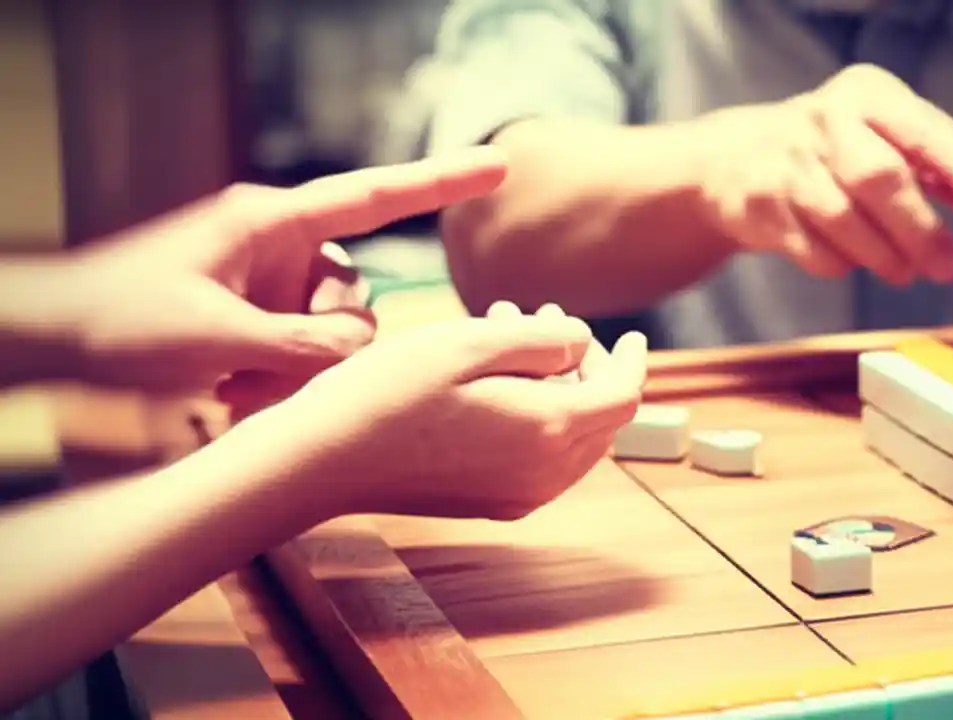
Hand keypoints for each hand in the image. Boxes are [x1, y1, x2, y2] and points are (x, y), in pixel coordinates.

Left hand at [62, 148, 506, 391]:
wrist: (53, 339)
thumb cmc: (119, 319)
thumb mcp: (216, 334)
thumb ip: (302, 343)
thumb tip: (364, 348)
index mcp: (274, 223)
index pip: (375, 195)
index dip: (442, 180)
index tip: (500, 166)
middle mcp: (283, 248)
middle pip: (357, 299)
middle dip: (327, 347)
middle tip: (262, 377)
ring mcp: (272, 284)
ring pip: (335, 335)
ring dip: (299, 371)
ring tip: (234, 389)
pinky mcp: (260, 316)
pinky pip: (306, 351)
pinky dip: (280, 378)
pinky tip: (230, 391)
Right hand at [273, 304, 646, 520]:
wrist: (322, 461)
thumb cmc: (388, 392)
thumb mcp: (470, 343)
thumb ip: (542, 340)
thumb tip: (582, 343)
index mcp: (548, 432)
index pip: (623, 396)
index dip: (633, 361)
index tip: (632, 334)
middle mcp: (544, 475)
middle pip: (600, 419)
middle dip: (585, 366)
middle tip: (542, 321)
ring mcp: (517, 496)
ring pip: (571, 439)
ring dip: (557, 388)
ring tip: (508, 336)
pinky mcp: (490, 503)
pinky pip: (541, 459)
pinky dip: (536, 417)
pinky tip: (492, 383)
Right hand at [695, 64, 952, 282]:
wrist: (733, 160)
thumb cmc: (831, 150)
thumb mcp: (882, 134)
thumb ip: (937, 161)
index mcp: (866, 96)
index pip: (920, 127)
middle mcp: (824, 122)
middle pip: (879, 176)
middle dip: (919, 228)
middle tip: (949, 266)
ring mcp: (786, 165)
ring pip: (843, 219)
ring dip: (884, 255)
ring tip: (906, 271)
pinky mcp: (760, 208)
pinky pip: (813, 249)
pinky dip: (842, 263)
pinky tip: (854, 259)